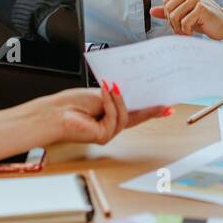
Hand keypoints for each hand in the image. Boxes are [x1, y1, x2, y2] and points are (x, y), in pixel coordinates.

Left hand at [37, 84, 171, 145]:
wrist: (54, 113)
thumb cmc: (71, 104)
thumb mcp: (101, 94)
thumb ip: (117, 96)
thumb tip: (132, 90)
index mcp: (111, 115)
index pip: (136, 113)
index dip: (152, 110)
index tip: (167, 106)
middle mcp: (112, 126)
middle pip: (137, 117)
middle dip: (149, 108)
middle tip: (162, 101)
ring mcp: (109, 133)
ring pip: (125, 116)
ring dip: (118, 99)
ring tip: (110, 85)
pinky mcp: (103, 136)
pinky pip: (114, 118)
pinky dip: (109, 103)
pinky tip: (104, 92)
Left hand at [150, 0, 222, 39]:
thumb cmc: (203, 19)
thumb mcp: (184, 13)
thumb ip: (168, 11)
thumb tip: (151, 11)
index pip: (166, 2)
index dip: (168, 16)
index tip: (178, 23)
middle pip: (168, 9)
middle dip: (172, 23)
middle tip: (181, 30)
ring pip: (174, 16)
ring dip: (178, 28)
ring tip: (186, 31)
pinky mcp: (202, 7)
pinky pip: (184, 22)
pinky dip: (186, 31)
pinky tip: (192, 32)